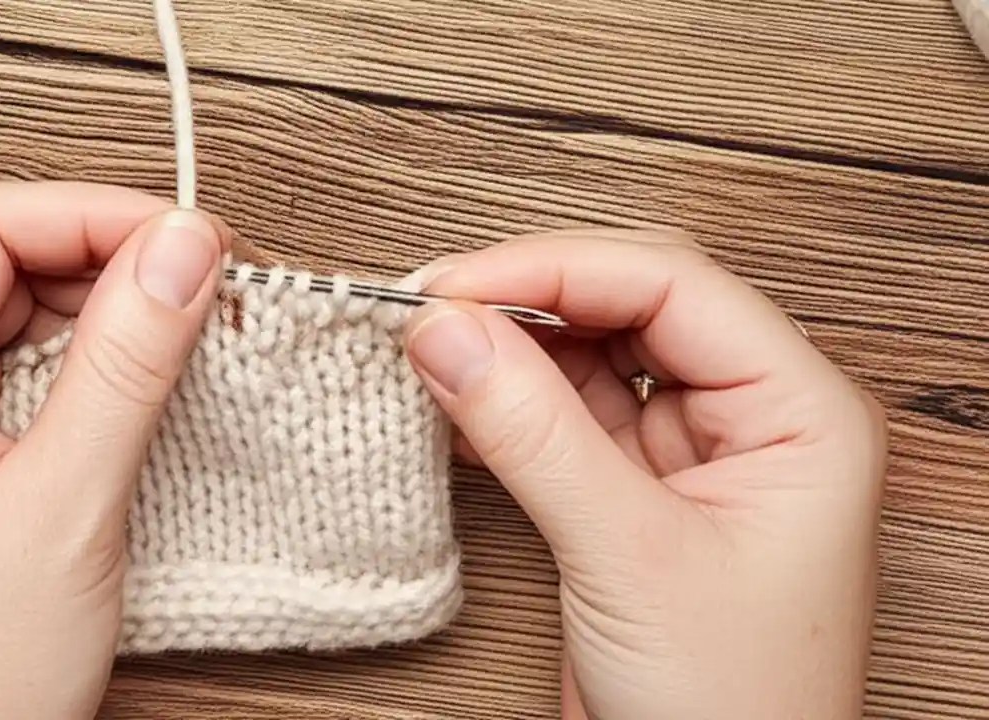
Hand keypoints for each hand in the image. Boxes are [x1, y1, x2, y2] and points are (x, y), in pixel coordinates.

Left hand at [0, 179, 227, 718]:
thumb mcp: (65, 508)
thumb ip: (126, 365)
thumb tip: (181, 249)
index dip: (92, 216)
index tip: (188, 240)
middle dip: (105, 263)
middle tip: (202, 290)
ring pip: (12, 316)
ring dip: (103, 318)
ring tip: (184, 343)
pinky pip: (16, 376)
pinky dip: (86, 371)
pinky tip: (139, 391)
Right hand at [404, 231, 886, 719]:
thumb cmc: (732, 706)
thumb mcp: (628, 556)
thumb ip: (531, 433)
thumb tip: (445, 330)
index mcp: (800, 412)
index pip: (672, 287)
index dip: (555, 270)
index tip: (455, 286)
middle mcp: (753, 417)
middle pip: (632, 304)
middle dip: (529, 298)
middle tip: (432, 308)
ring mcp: (691, 453)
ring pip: (593, 355)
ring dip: (512, 346)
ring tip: (431, 348)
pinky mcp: (635, 493)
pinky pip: (565, 416)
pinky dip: (508, 403)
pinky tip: (456, 397)